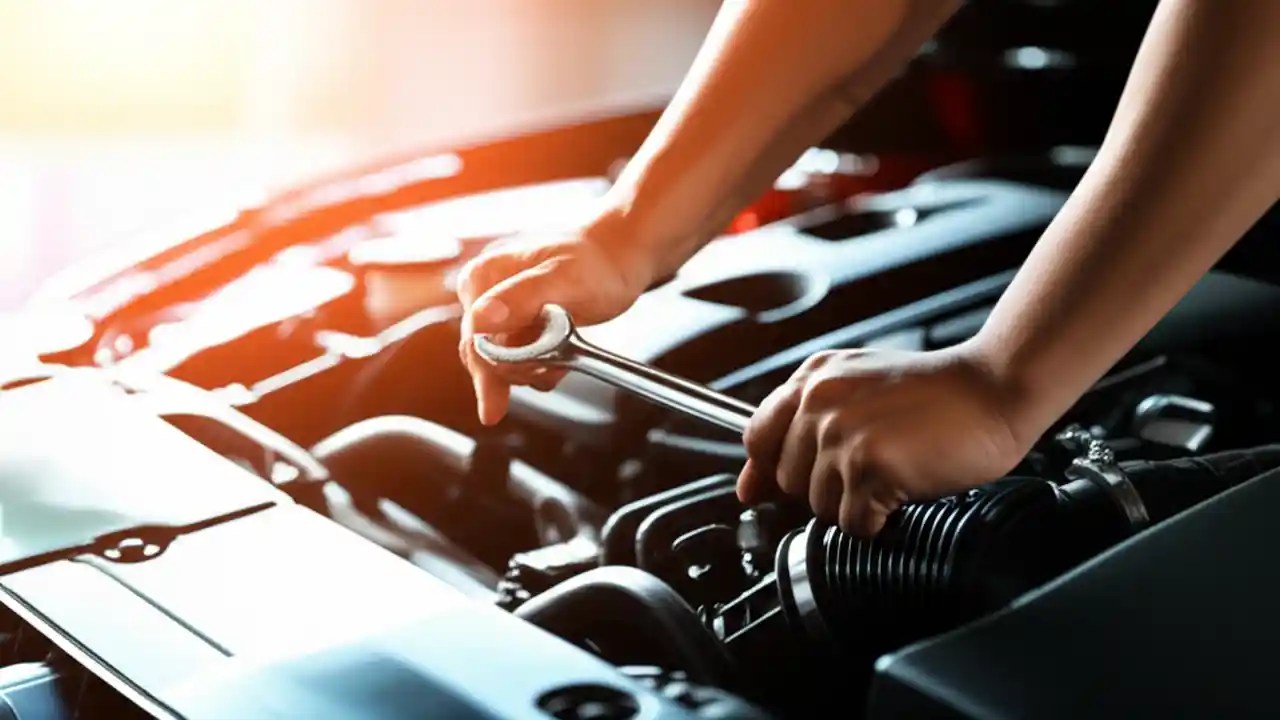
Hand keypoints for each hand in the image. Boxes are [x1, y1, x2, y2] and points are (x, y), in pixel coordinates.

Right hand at [457, 208, 655, 424]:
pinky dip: (538, 369)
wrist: (618, 258)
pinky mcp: (514, 327)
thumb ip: (521, 296)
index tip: (528, 374)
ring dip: (533, 370)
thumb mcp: (564, 278)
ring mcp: (498, 312)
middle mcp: (483, 294)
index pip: (473, 338)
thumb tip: (481, 320)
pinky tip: (559, 360)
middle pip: (482, 356)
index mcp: (483, 277)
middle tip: (555, 366)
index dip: (497, 365)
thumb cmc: (596, 261)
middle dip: (519, 368)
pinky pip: (515, 363)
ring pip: (499, 364)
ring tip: (562, 356)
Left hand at [736, 342, 1032, 536]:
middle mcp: (820, 403)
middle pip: (789, 481)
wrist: (992, 389)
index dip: (768, 469)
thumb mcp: (857, 389)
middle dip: (825, 488)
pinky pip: (854, 523)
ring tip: (890, 475)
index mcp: (813, 379)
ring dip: (855, 505)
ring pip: (820, 507)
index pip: (757, 437)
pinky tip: (900, 494)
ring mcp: (842, 434)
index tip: (773, 486)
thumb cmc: (935, 392)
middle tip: (868, 469)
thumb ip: (802, 426)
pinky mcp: (869, 466)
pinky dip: (879, 522)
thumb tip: (751, 486)